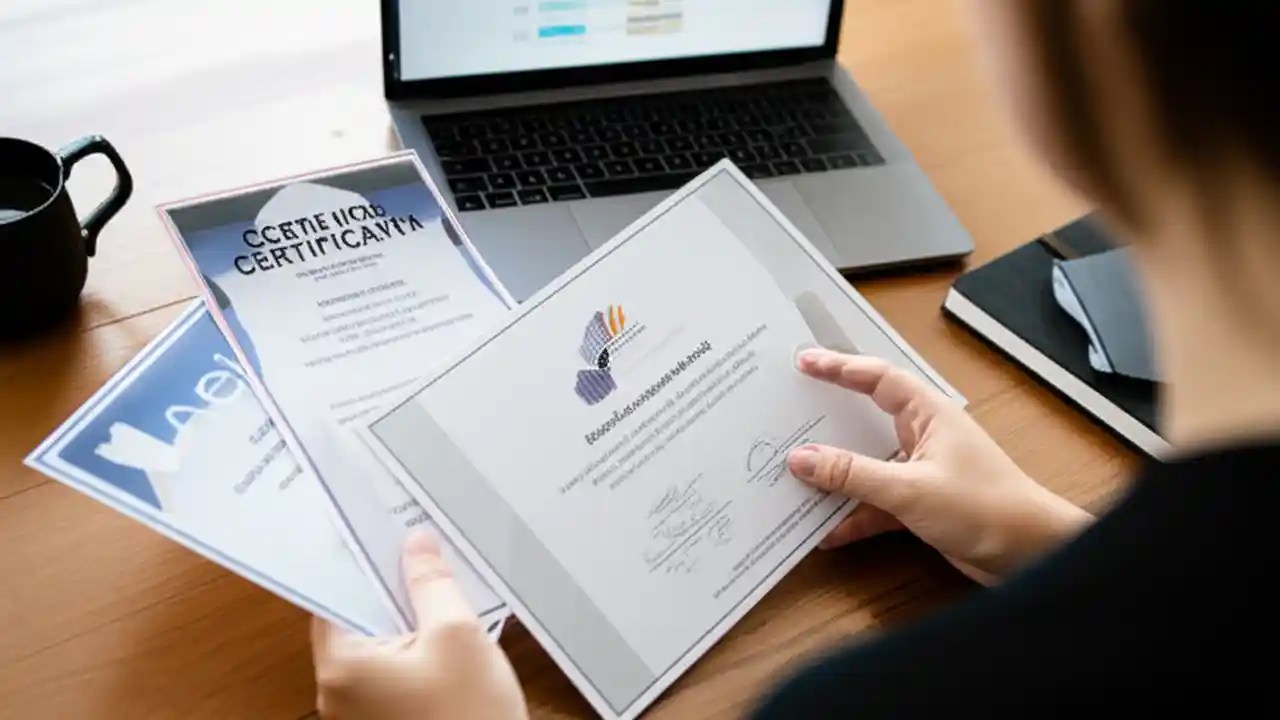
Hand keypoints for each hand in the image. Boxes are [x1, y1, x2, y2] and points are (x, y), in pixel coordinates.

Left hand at [311, 532, 526, 719]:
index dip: (356, 560)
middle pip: (353, 618)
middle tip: (419, 555)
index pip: (331, 594)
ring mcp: (358, 713)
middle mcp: (337, 692)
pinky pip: (388, 672)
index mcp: (342, 666)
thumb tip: (416, 543)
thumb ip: (432, 583)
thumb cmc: (470, 718)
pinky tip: (444, 636)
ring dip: (404, 619)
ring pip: (374, 645)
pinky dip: (411, 649)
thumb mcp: (459, 635)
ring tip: (439, 594)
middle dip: (388, 587)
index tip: (377, 532)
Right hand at [787, 349, 1091, 583]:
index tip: (802, 362)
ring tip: (794, 477)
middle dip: (827, 419)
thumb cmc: (988, 508)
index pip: (876, 378)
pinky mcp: (921, 505)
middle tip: (788, 412)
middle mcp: (923, 436)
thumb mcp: (909, 489)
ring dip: (835, 475)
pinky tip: (826, 531)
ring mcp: (921, 471)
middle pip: (865, 418)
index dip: (838, 366)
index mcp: (928, 414)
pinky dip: (852, 516)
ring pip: (866, 465)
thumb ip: (852, 474)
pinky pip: (875, 504)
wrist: (1031, 553)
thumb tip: (802, 459)